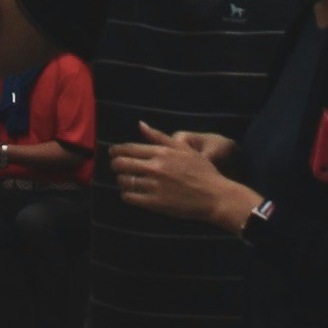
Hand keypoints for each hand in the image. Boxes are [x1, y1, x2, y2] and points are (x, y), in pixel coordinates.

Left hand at [109, 126, 251, 229]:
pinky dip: (126, 195)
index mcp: (161, 152)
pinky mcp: (155, 203)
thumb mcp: (183, 148)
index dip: (116, 150)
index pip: (128, 148)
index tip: (112, 153)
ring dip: (121, 180)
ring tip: (124, 181)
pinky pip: (130, 198)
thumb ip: (159, 136)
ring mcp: (154, 186)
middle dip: (115, 165)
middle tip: (116, 167)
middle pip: (122, 164)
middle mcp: (155, 167)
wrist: (214, 196)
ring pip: (124, 181)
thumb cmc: (202, 170)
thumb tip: (140, 124)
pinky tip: (130, 194)